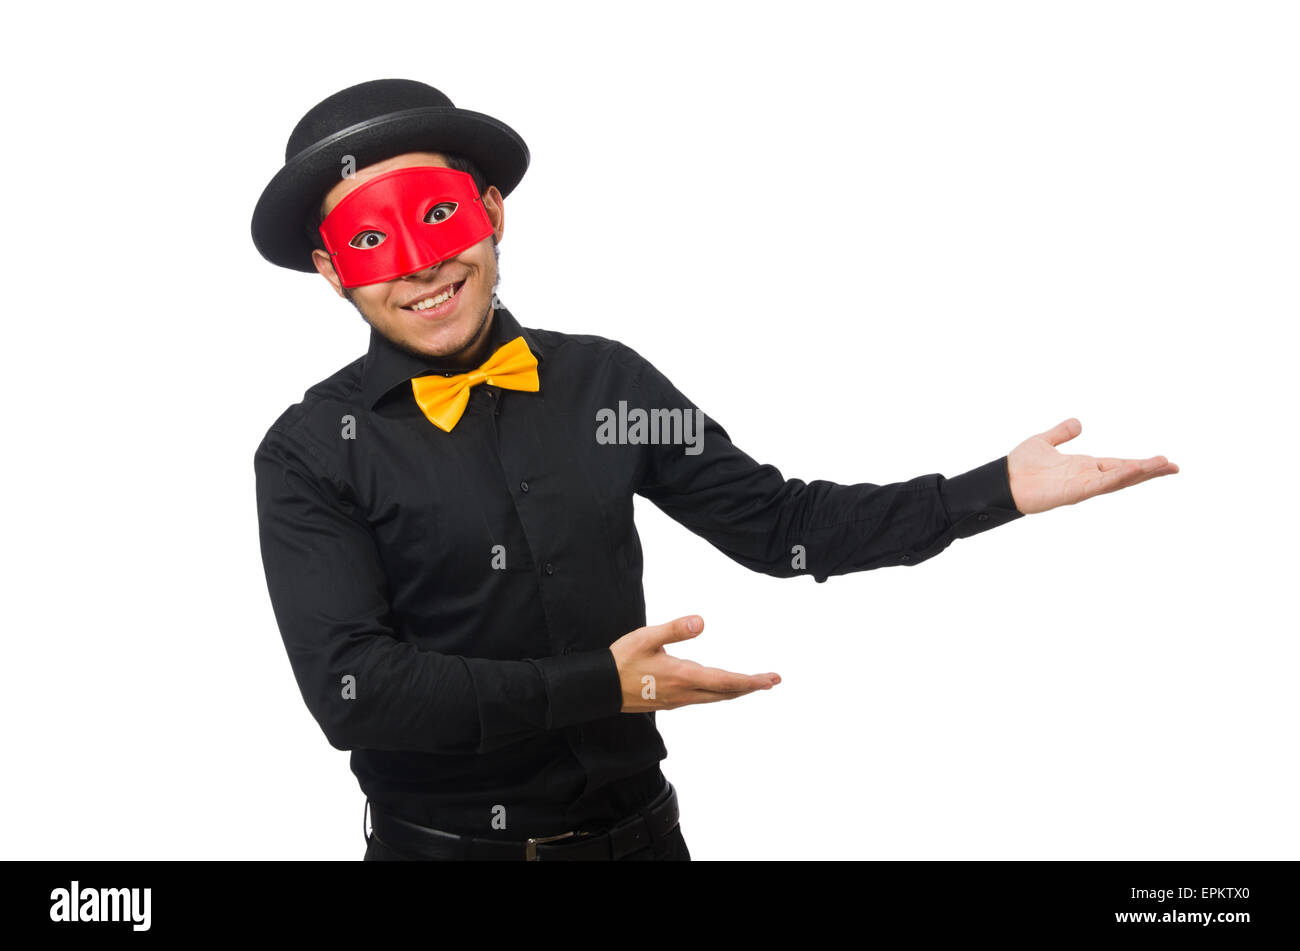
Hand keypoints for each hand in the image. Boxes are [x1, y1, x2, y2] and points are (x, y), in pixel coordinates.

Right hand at [609, 615, 779, 712]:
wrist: (601, 688)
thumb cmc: (622, 660)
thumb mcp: (647, 638)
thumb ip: (675, 629)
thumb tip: (702, 622)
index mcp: (684, 676)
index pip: (727, 681)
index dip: (751, 681)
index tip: (771, 680)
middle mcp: (686, 692)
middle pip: (727, 693)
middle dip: (751, 686)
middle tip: (772, 681)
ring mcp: (679, 700)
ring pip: (716, 697)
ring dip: (737, 690)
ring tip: (753, 684)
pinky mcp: (671, 701)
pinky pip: (703, 698)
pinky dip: (720, 693)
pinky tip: (720, 688)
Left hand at [1007, 417, 1178, 515]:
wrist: (1002, 481)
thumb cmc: (1020, 466)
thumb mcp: (1045, 442)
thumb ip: (1062, 433)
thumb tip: (1079, 422)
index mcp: (1084, 466)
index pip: (1119, 464)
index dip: (1141, 464)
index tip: (1165, 462)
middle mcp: (1087, 477)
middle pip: (1125, 474)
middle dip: (1150, 471)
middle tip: (1175, 467)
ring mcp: (1082, 486)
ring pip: (1118, 480)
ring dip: (1140, 473)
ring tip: (1164, 466)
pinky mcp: (1073, 492)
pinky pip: (1099, 484)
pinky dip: (1117, 477)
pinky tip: (1132, 470)